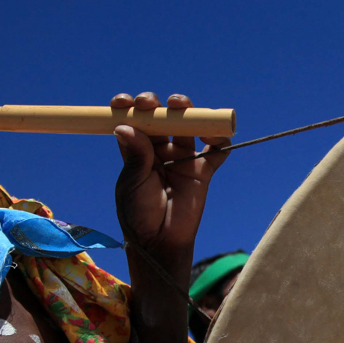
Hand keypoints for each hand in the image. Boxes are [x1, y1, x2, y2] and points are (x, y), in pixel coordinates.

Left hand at [111, 92, 230, 255]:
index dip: (130, 106)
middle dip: (157, 104)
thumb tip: (125, 125)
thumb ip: (135, 155)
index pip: (135, 120)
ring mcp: (183, 158)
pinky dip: (219, 139)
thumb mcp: (132, 183)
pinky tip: (212, 136)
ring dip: (187, 110)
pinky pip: (217, 151)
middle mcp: (161, 149)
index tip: (124, 102)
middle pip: (163, 117)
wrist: (159, 240)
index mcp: (137, 149)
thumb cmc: (138, 213)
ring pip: (189, 126)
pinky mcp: (203, 170)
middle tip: (150, 103)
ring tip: (180, 106)